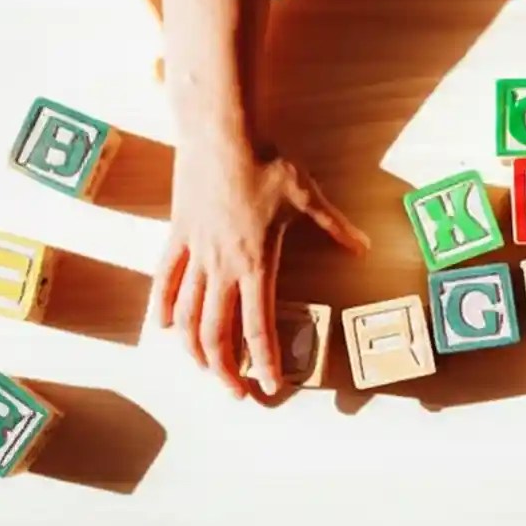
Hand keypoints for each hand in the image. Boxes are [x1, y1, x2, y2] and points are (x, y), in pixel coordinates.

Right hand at [150, 138, 369, 397]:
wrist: (220, 133)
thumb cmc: (265, 163)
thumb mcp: (308, 197)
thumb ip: (335, 227)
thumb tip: (363, 247)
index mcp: (256, 263)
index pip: (258, 327)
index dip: (264, 361)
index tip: (269, 387)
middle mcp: (222, 266)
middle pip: (217, 334)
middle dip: (225, 371)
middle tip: (237, 391)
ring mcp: (195, 253)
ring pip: (187, 316)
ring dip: (194, 350)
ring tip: (204, 370)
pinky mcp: (177, 235)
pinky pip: (164, 279)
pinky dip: (163, 307)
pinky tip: (164, 328)